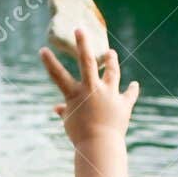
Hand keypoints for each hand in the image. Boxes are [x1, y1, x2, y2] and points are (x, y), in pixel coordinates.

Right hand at [40, 29, 137, 148]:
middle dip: (83, 44)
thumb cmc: (80, 137)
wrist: (100, 146)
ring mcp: (109, 95)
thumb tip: (57, 108)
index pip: (58, 76)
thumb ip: (65, 112)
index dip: (49, 62)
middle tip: (80, 30)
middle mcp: (92, 90)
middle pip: (88, 61)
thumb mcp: (69, 123)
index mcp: (75, 95)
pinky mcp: (123, 104)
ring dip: (112, 61)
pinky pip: (129, 95)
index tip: (43, 50)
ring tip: (111, 53)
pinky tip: (134, 85)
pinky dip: (132, 90)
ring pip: (112, 72)